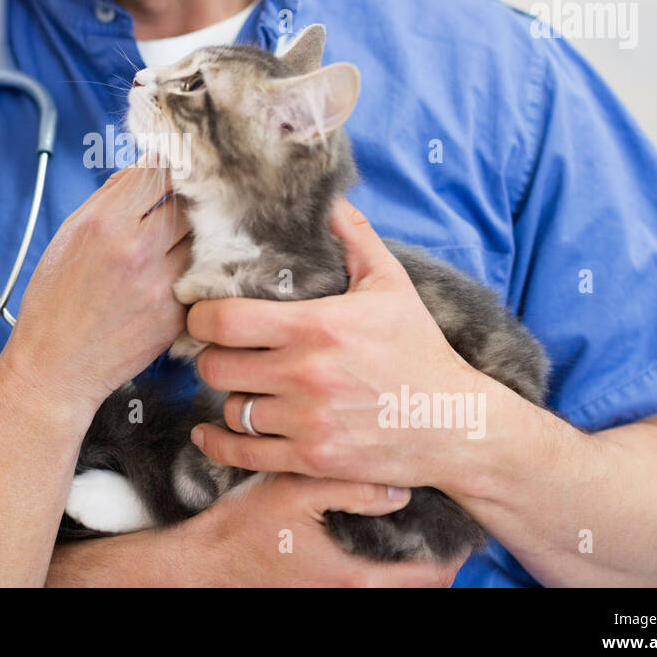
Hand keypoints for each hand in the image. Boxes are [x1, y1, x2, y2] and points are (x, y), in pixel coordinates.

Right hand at [3, 165, 190, 410]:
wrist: (57, 366)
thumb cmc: (55, 299)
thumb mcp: (69, 235)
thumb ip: (109, 198)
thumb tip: (144, 169)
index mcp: (104, 222)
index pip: (157, 170)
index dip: (165, 166)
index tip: (168, 168)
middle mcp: (137, 249)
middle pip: (187, 199)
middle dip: (183, 198)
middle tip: (175, 205)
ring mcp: (162, 283)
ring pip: (201, 235)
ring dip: (194, 232)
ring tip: (174, 240)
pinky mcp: (178, 313)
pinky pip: (200, 272)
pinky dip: (194, 266)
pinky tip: (176, 271)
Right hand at [178, 472, 463, 585]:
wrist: (203, 566)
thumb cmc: (243, 529)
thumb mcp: (293, 492)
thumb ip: (347, 486)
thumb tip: (397, 486)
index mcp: (355, 577)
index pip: (430, 576)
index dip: (454, 551)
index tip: (466, 525)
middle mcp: (351, 595)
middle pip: (421, 586)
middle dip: (440, 558)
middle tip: (455, 525)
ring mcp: (338, 596)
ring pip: (396, 588)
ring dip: (415, 564)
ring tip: (427, 529)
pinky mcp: (323, 590)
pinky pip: (372, 584)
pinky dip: (388, 568)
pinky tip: (383, 536)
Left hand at [186, 198, 483, 492]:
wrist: (456, 425)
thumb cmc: (419, 350)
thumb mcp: (391, 285)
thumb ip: (355, 237)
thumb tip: (330, 197)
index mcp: (316, 325)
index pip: (223, 320)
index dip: (200, 316)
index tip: (203, 315)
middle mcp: (304, 374)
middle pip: (215, 366)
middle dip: (212, 356)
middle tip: (222, 351)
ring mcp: (306, 421)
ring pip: (229, 408)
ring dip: (230, 397)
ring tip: (244, 386)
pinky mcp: (312, 460)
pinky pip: (242, 454)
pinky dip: (220, 444)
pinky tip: (212, 433)